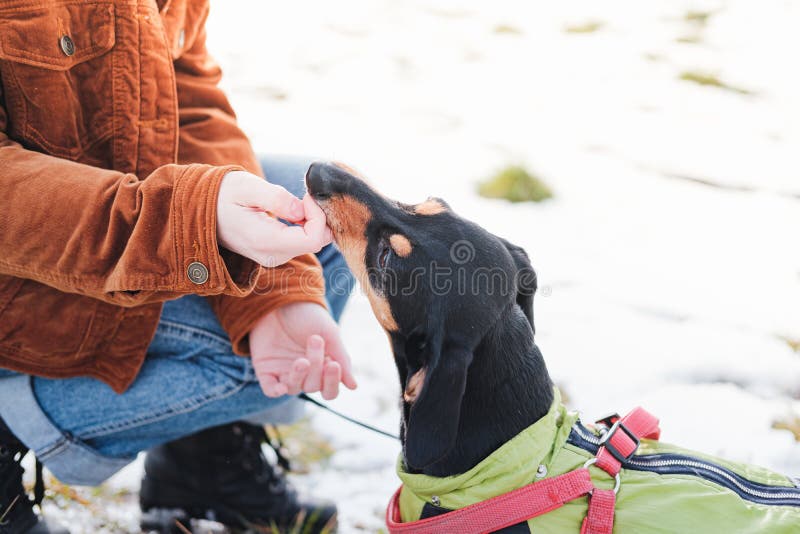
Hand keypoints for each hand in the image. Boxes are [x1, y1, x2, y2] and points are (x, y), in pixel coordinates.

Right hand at [216, 170, 332, 266]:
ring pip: (311, 242)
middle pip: (316, 243)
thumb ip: (276, 198)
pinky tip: (292, 210)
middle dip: (318, 217)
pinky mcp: (274, 253)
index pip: (312, 239)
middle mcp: (271, 256)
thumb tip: (301, 209)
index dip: (318, 215)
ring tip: (294, 200)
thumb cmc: (222, 194)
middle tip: (304, 195)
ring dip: (312, 220)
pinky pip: (301, 242)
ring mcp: (273, 257)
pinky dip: (305, 225)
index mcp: (264, 241)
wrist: (200, 210)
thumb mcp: (247, 187)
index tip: (306, 195)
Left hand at [250, 302, 357, 399]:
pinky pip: (270, 389)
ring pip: (294, 389)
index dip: (331, 382)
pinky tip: (281, 388)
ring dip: (299, 376)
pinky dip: (276, 391)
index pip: (329, 389)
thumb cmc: (309, 314)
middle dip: (316, 367)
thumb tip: (354, 386)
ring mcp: (285, 371)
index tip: (333, 364)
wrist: (282, 296)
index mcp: (322, 366)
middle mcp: (305, 373)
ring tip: (301, 360)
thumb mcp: (330, 333)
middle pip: (313, 386)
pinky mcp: (266, 369)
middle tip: (314, 340)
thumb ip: (342, 358)